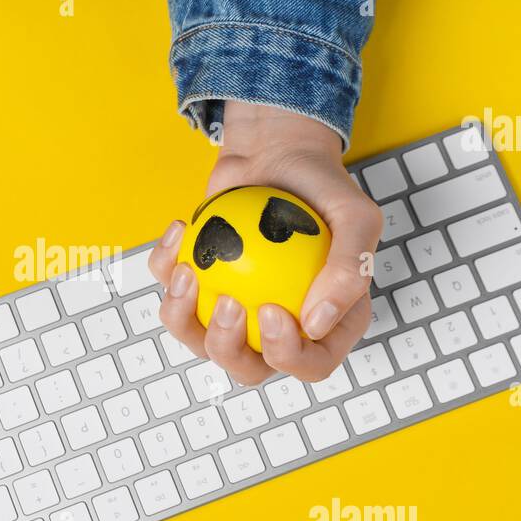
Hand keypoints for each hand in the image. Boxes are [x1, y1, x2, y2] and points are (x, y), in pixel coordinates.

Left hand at [149, 102, 381, 384]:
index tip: (269, 309)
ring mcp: (233, 311)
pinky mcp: (199, 286)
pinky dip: (166, 265)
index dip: (287, 354)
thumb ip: (349, 270)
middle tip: (227, 301)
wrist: (278, 153)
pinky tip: (179, 231)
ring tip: (187, 272)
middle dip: (228, 347)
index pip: (311, 364)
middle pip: (249, 367)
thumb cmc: (322, 187)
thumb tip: (316, 324)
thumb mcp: (355, 216)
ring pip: (199, 340)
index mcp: (324, 323)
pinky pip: (172, 291)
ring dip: (183, 316)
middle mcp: (276, 327)